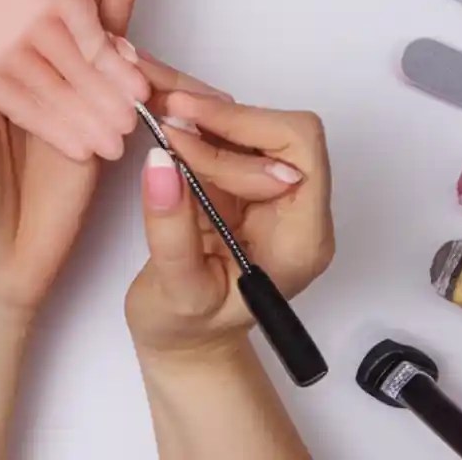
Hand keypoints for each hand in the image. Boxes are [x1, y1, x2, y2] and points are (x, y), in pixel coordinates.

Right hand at [126, 91, 335, 358]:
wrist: (186, 342)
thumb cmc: (187, 329)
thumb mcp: (177, 289)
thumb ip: (171, 231)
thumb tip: (161, 162)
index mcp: (300, 239)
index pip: (300, 153)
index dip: (245, 129)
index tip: (188, 125)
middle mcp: (298, 213)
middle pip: (283, 136)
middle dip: (224, 122)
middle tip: (168, 118)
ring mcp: (274, 199)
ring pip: (257, 133)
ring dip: (211, 124)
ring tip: (164, 122)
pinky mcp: (248, 189)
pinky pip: (235, 144)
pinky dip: (203, 133)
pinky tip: (171, 137)